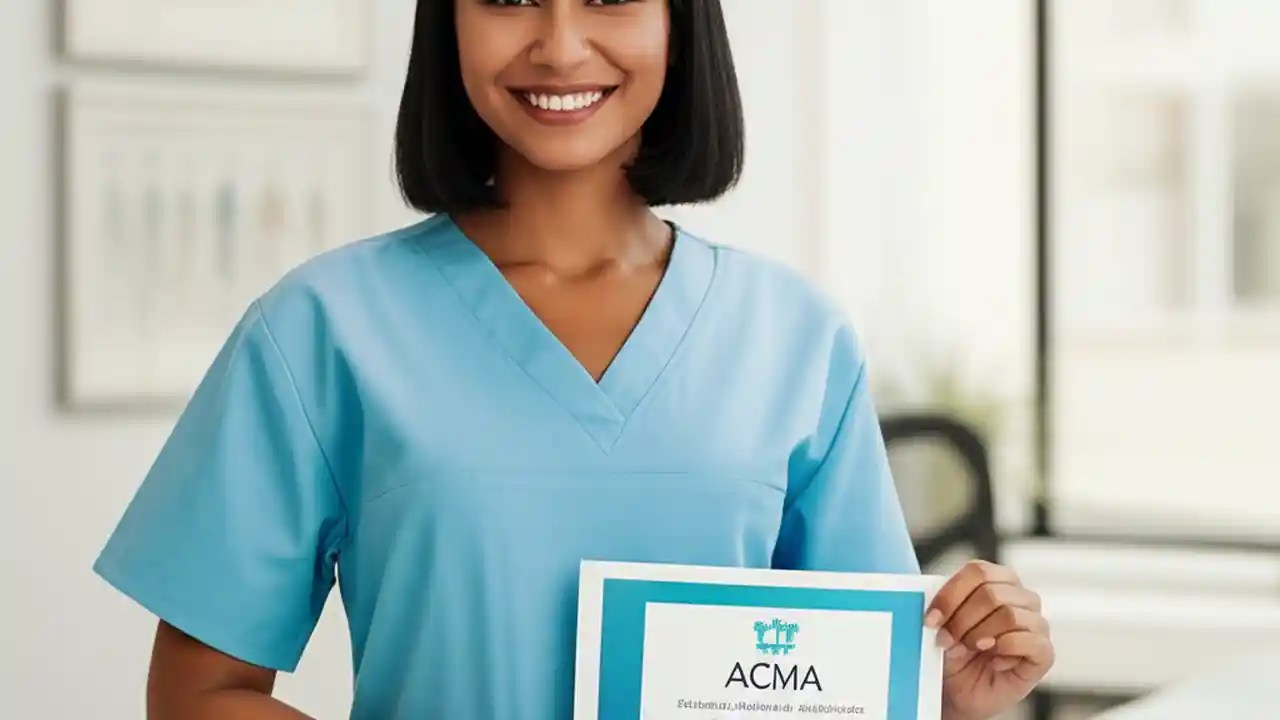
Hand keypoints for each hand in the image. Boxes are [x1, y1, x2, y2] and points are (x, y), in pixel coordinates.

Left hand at [926, 560, 1054, 719]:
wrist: (962, 691)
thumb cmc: (954, 653)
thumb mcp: (941, 626)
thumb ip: (942, 609)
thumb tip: (937, 611)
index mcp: (997, 580)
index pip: (978, 571)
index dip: (951, 595)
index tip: (931, 619)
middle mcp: (1021, 597)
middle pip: (991, 594)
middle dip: (961, 620)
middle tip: (946, 640)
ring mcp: (1036, 624)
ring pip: (1009, 615)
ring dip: (979, 636)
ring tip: (967, 650)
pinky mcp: (1044, 653)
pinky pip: (1030, 641)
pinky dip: (1005, 650)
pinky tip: (993, 662)